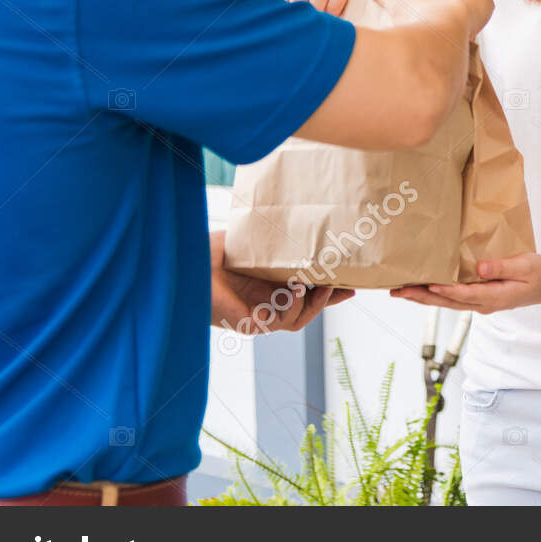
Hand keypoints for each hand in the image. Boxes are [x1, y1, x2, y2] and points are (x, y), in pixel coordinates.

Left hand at [211, 229, 352, 332]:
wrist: (189, 263)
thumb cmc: (213, 252)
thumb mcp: (255, 242)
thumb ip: (278, 239)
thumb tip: (303, 218)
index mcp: (268, 287)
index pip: (305, 293)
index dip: (328, 291)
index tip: (351, 282)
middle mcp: (264, 304)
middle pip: (306, 311)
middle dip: (329, 301)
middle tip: (348, 289)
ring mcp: (256, 315)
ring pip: (295, 321)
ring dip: (313, 306)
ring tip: (322, 287)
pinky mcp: (246, 323)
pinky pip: (276, 323)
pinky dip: (291, 308)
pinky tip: (297, 291)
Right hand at [269, 0, 350, 15]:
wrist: (301, 18)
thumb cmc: (327, 18)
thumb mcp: (343, 13)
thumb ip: (354, 10)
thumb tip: (356, 10)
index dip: (336, 7)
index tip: (331, 18)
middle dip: (319, 11)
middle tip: (317, 23)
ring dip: (302, 13)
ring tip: (303, 21)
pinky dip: (286, 12)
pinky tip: (290, 17)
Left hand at [388, 254, 540, 312]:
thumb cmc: (539, 272)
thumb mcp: (526, 265)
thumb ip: (502, 267)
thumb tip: (479, 269)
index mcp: (496, 296)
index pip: (465, 294)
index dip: (446, 291)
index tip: (428, 286)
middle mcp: (484, 304)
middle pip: (447, 303)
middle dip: (421, 297)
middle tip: (398, 291)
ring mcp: (480, 303)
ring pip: (445, 303)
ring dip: (422, 299)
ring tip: (399, 292)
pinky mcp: (478, 299)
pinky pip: (452, 299)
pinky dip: (433, 296)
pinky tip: (420, 290)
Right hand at [395, 0, 493, 35]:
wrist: (441, 27)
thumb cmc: (414, 22)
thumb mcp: (393, 9)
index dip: (425, 4)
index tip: (427, 18)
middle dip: (444, 1)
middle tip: (443, 23)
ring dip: (462, 4)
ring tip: (458, 25)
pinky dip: (479, 9)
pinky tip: (472, 23)